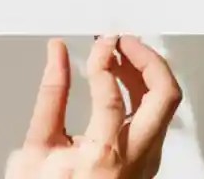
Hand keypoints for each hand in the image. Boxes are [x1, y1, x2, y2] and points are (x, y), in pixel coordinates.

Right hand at [6, 36, 182, 178]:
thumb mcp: (38, 146)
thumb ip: (51, 95)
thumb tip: (58, 54)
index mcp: (103, 156)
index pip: (112, 93)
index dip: (104, 59)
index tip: (96, 44)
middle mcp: (135, 160)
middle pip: (164, 96)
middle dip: (146, 58)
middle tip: (122, 41)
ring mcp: (148, 163)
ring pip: (166, 105)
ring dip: (147, 72)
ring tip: (121, 55)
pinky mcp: (148, 162)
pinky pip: (157, 117)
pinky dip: (145, 91)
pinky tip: (125, 80)